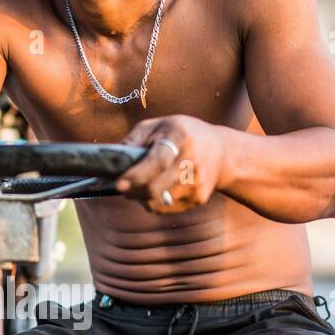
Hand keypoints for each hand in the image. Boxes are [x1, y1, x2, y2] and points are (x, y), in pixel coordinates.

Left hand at [115, 115, 229, 213]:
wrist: (222, 152)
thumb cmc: (181, 135)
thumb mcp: (158, 126)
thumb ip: (134, 139)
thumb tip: (112, 158)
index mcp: (180, 138)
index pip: (157, 162)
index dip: (136, 176)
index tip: (118, 183)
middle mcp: (192, 161)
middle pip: (156, 188)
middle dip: (133, 192)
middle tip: (122, 188)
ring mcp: (198, 183)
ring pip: (159, 202)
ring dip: (142, 198)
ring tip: (141, 186)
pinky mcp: (199, 199)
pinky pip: (167, 208)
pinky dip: (156, 203)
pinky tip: (158, 190)